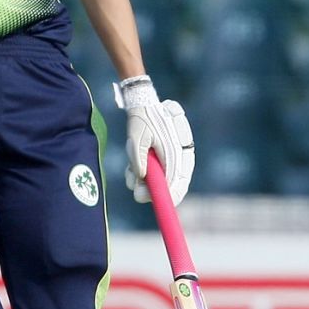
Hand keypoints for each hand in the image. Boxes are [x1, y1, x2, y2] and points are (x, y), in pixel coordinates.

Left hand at [115, 76, 194, 205]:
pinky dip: (141, 176)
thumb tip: (142, 178)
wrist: (144, 106)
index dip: (170, 195)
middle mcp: (178, 158)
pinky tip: (131, 170)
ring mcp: (171, 160)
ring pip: (159, 181)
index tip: (156, 202)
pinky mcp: (162, 161)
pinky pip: (153, 175)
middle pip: (172, 185)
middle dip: (153, 191)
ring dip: (143, 182)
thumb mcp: (137, 139)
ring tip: (129, 173)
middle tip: (137, 195)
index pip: (179, 180)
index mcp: (177, 152)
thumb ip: (139, 158)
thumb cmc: (142, 120)